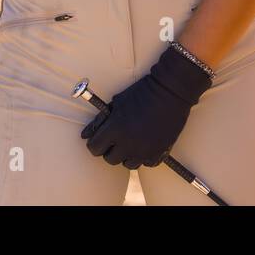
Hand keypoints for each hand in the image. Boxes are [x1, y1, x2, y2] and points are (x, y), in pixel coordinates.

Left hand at [81, 45, 211, 168]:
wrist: (171, 90)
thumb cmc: (141, 92)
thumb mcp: (117, 102)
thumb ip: (100, 120)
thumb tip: (84, 135)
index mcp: (115, 129)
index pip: (94, 148)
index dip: (95, 143)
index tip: (100, 138)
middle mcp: (128, 143)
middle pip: (110, 159)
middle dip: (110, 149)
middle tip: (116, 139)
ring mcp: (144, 150)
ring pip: (128, 164)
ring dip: (127, 155)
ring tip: (132, 141)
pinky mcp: (159, 152)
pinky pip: (146, 164)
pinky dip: (144, 157)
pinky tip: (146, 144)